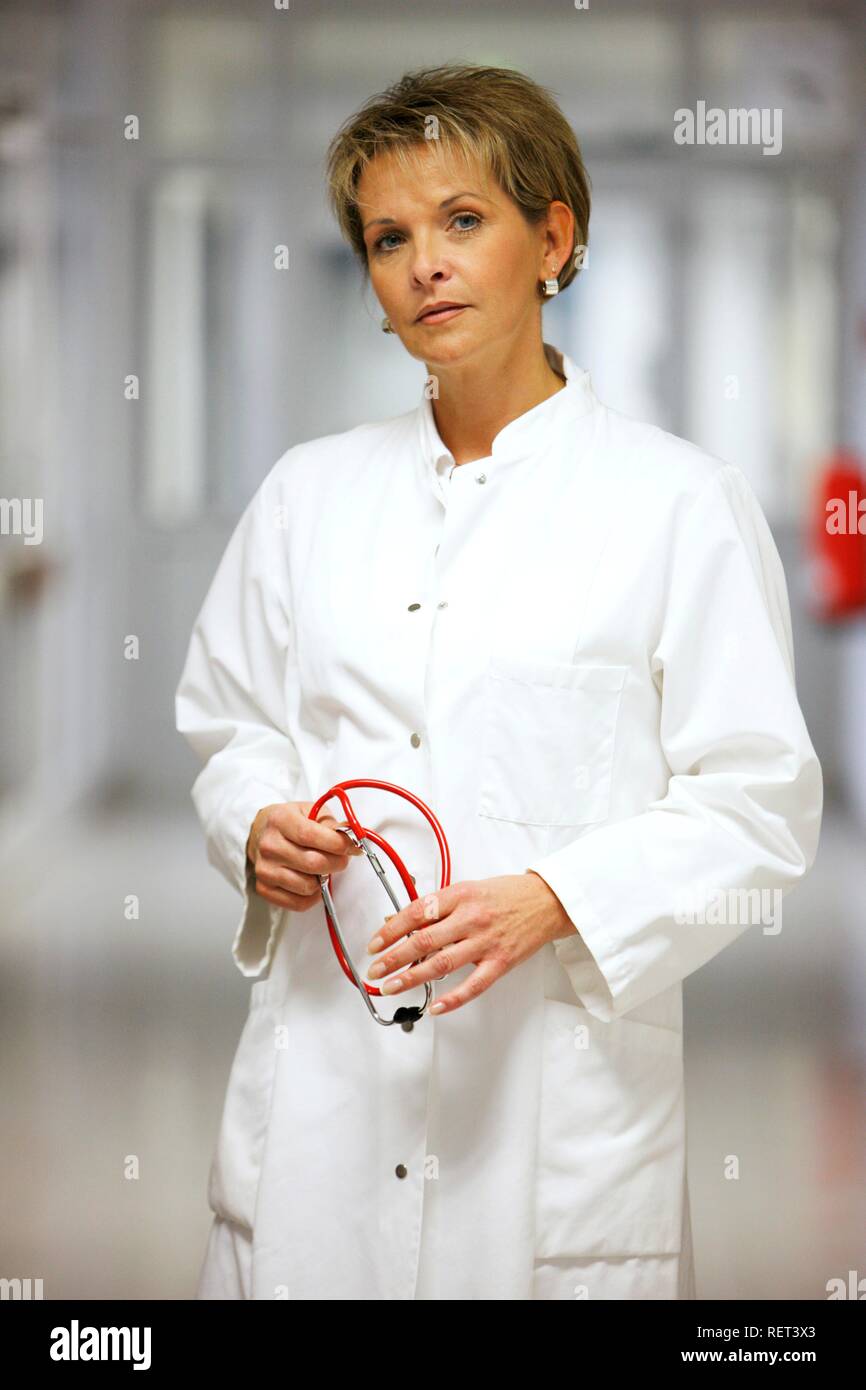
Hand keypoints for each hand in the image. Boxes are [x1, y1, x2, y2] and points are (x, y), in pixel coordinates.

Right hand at [246, 801, 363, 909]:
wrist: (261, 833)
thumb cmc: (290, 822)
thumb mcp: (310, 811)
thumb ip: (332, 823)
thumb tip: (353, 836)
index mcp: (280, 820)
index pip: (311, 835)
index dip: (338, 843)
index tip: (354, 846)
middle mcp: (269, 846)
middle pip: (313, 863)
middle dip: (337, 863)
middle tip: (342, 858)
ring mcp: (265, 869)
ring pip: (308, 886)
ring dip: (323, 879)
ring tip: (322, 867)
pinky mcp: (264, 889)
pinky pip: (297, 903)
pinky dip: (313, 896)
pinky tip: (313, 881)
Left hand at [364, 870, 577, 1015]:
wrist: (546, 901)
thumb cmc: (506, 894)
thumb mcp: (468, 889)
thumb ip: (437, 906)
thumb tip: (400, 921)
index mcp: (460, 895)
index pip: (417, 913)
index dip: (391, 930)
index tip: (374, 944)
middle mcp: (471, 918)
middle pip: (424, 941)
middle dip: (394, 958)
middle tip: (375, 970)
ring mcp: (486, 942)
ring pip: (442, 963)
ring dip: (412, 977)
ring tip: (391, 987)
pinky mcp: (501, 962)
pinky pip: (473, 985)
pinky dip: (452, 999)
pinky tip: (434, 1007)